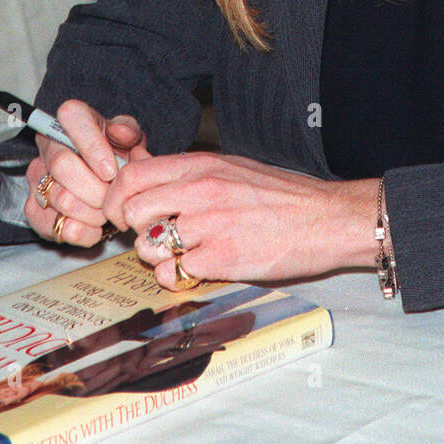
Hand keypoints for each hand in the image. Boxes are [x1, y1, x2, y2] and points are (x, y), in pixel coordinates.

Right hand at [24, 99, 149, 247]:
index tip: (111, 171)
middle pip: (62, 165)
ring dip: (93, 212)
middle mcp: (48, 145)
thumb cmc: (118, 156)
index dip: (93, 147)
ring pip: (61, 199)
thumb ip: (128, 131)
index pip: (71, 119)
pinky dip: (82, 232)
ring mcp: (37, 178)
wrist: (108, 186)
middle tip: (113, 197)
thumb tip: (120, 133)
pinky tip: (95, 226)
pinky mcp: (33, 208)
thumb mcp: (131, 139)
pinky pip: (53, 225)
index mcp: (72, 119)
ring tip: (107, 211)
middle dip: (95, 188)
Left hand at [102, 151, 380, 289]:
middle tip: (157, 236)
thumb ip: (191, 175)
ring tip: (181, 254)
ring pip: (147, 246)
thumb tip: (151, 183)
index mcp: (201, 165)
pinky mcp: (222, 259)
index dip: (117, 197)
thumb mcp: (233, 168)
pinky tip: (199, 269)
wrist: (327, 218)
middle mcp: (200, 191)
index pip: (132, 175)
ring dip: (157, 256)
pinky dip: (179, 277)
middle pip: (131, 211)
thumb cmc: (283, 196)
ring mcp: (210, 225)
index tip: (123, 212)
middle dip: (136, 229)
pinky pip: (174, 273)